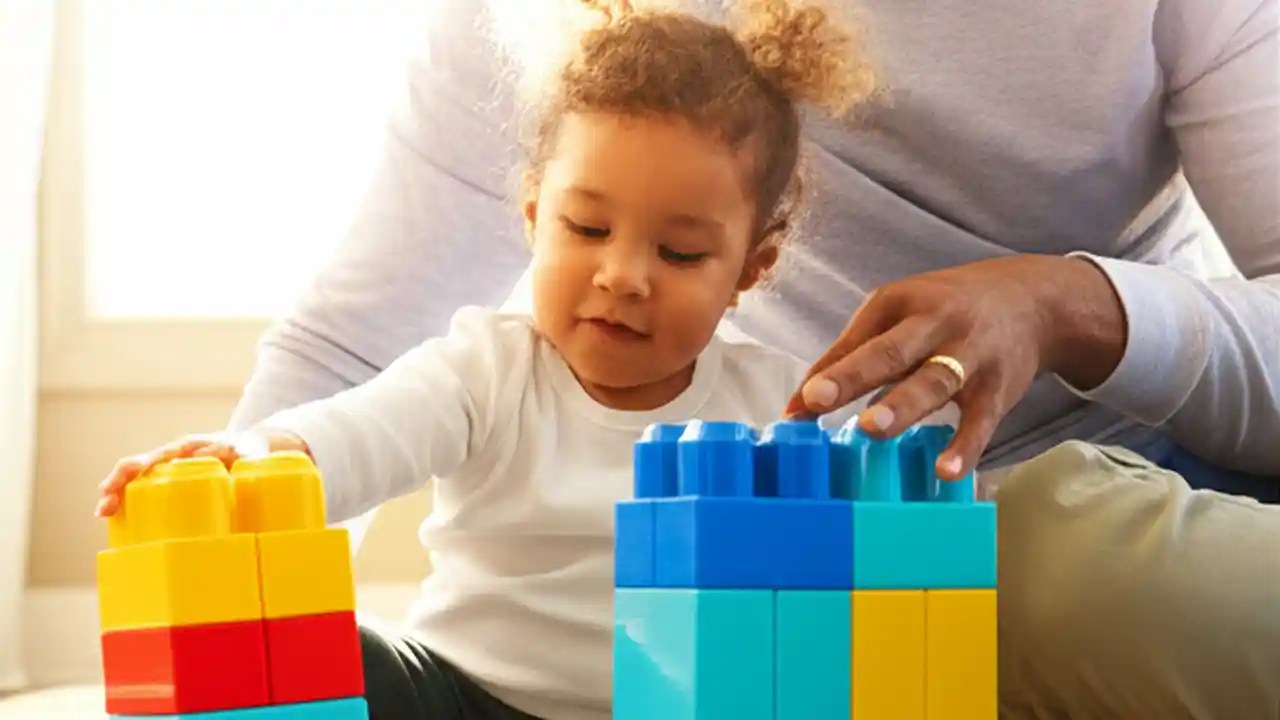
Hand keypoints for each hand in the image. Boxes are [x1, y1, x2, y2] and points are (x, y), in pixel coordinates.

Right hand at [94, 429, 306, 516]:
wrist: (252, 448)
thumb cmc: (250, 454)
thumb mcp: (248, 455)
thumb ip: (238, 455)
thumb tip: (217, 453)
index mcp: (192, 446)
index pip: (163, 454)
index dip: (146, 465)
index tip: (133, 477)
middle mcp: (175, 453)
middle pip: (141, 463)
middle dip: (121, 480)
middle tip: (106, 502)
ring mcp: (168, 464)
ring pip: (135, 473)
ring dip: (116, 490)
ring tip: (101, 511)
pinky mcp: (167, 477)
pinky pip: (141, 484)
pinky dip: (123, 496)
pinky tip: (109, 514)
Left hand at [785, 255, 1125, 478]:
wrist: (1033, 300)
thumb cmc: (946, 312)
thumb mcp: (898, 315)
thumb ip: (850, 355)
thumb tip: (796, 406)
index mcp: (900, 303)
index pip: (856, 341)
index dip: (824, 374)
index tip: (792, 409)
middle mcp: (935, 323)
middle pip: (892, 351)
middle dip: (853, 376)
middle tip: (817, 400)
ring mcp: (971, 355)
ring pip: (935, 380)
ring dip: (903, 405)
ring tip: (873, 428)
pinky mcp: (1000, 389)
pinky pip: (981, 421)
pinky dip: (964, 446)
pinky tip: (945, 470)